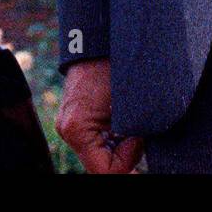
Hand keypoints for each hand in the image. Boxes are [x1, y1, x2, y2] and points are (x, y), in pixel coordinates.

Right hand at [56, 59, 143, 173]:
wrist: (99, 40)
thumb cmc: (116, 66)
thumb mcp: (130, 104)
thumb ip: (135, 133)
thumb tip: (144, 148)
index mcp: (77, 128)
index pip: (106, 171)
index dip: (129, 159)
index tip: (139, 136)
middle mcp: (68, 130)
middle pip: (101, 165)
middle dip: (124, 155)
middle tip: (138, 134)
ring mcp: (69, 125)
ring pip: (99, 155)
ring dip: (119, 148)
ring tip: (132, 127)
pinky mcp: (75, 119)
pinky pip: (96, 142)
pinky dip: (113, 140)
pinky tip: (123, 125)